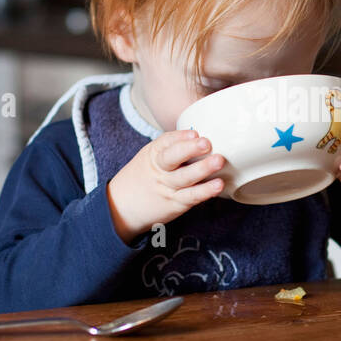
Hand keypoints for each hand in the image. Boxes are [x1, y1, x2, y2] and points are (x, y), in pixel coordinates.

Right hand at [107, 130, 224, 243]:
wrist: (121, 208)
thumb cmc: (142, 177)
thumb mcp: (150, 158)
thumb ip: (171, 148)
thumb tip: (201, 135)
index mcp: (153, 154)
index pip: (165, 142)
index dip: (180, 137)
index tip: (195, 133)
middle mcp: (160, 170)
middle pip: (172, 158)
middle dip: (189, 149)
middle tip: (206, 143)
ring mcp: (168, 187)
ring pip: (185, 177)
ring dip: (203, 169)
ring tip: (219, 161)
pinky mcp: (176, 203)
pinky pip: (191, 196)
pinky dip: (205, 191)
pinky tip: (218, 185)